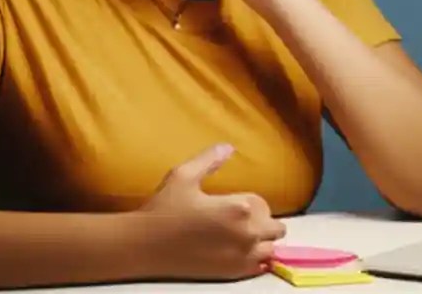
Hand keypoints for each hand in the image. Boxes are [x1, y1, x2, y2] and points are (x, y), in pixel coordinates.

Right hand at [137, 144, 285, 280]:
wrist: (146, 246)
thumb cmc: (164, 208)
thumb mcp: (184, 176)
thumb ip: (209, 160)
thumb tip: (229, 147)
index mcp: (238, 208)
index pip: (263, 204)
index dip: (252, 203)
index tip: (236, 204)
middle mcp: (247, 233)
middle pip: (274, 228)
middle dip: (262, 222)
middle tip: (241, 220)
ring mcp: (242, 256)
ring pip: (270, 249)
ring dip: (262, 242)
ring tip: (241, 237)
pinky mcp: (233, 273)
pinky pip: (260, 267)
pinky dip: (256, 259)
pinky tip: (239, 252)